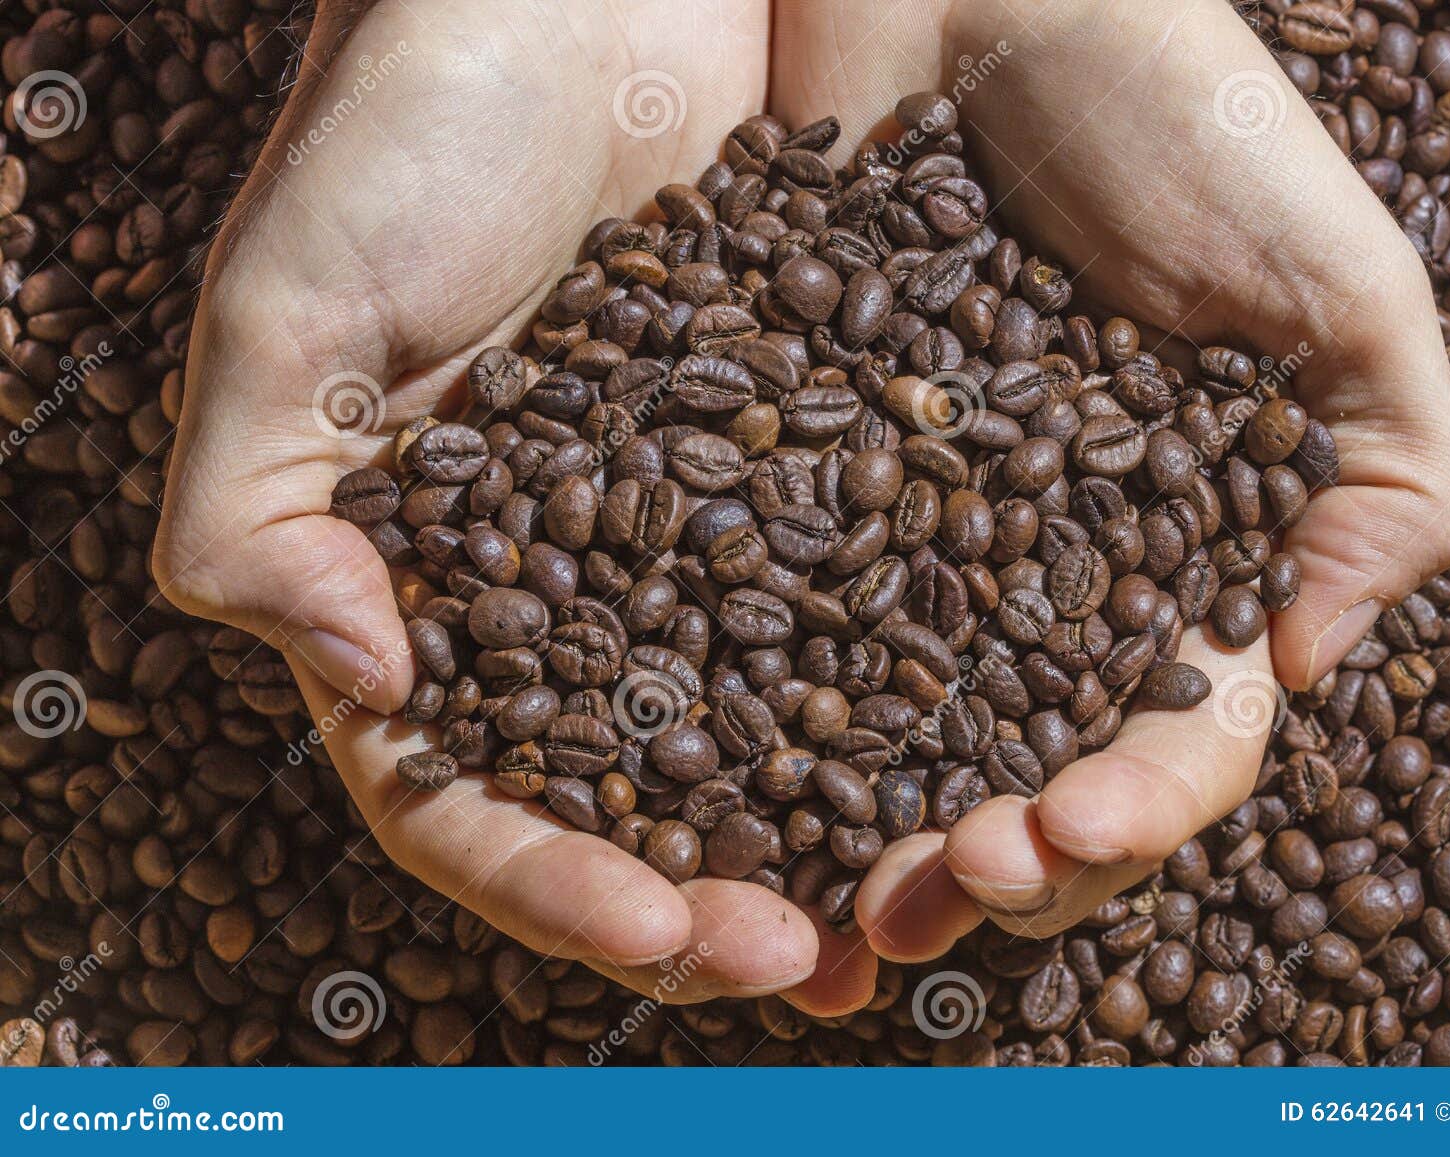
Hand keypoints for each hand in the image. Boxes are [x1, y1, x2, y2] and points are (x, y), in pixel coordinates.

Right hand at [154, 0, 873, 1005]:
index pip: (469, 793)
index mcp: (423, 596)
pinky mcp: (806, 462)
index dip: (555, 879)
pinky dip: (931, 672)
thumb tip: (364, 680)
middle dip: (725, 892)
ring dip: (846, 824)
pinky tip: (1003, 738)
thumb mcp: (291, 323)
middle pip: (638, 794)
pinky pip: (874, 588)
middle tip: (829, 960)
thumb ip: (264, 514)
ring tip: (936, 898)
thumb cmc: (405, 131)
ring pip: (770, 722)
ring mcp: (693, 537)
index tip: (661, 930)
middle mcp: (566, 594)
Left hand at [769, 0, 1449, 951]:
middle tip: (944, 890)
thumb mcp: (1335, 289)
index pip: (1180, 729)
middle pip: (1028, 769)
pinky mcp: (791, 491)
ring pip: (894, 740)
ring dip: (871, 836)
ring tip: (834, 909)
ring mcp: (913, 543)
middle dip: (1001, 857)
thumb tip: (1314, 661)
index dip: (1140, 802)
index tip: (1072, 828)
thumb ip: (1384, 476)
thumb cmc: (1176, 119)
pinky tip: (714, 795)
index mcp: (1185, 556)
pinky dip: (750, 720)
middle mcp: (1046, 576)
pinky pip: (766, 627)